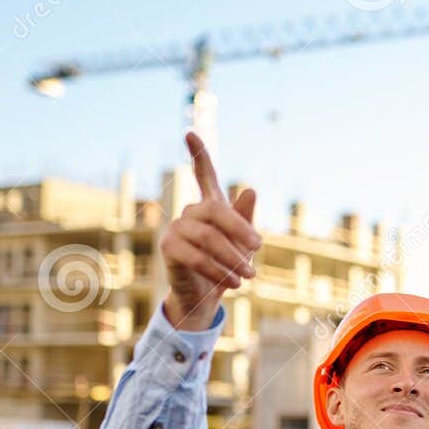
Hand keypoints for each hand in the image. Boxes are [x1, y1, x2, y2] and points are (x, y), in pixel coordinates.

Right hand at [160, 131, 262, 330]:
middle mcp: (190, 212)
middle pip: (215, 210)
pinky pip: (196, 257)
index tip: (189, 132)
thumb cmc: (228, 265)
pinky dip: (218, 270)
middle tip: (260, 246)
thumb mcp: (244, 243)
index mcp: (210, 206)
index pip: (204, 176)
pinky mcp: (169, 248)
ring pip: (209, 237)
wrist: (207, 296)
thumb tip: (251, 189)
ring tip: (250, 276)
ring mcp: (177, 228)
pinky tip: (233, 283)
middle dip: (240, 228)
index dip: (198, 155)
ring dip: (233, 258)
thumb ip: (246, 219)